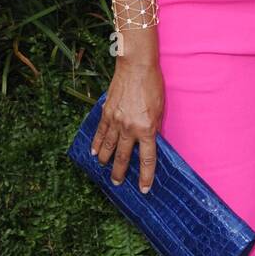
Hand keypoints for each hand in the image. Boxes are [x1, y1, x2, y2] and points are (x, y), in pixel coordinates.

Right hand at [91, 36, 164, 192]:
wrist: (136, 66)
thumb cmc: (153, 85)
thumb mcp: (160, 109)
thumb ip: (155, 127)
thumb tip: (151, 141)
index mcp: (147, 129)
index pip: (147, 159)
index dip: (145, 176)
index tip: (144, 188)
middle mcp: (129, 128)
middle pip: (124, 157)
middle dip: (121, 172)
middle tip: (118, 183)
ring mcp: (115, 121)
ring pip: (109, 147)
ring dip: (107, 160)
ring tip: (105, 170)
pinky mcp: (106, 112)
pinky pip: (100, 132)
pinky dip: (97, 143)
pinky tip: (94, 152)